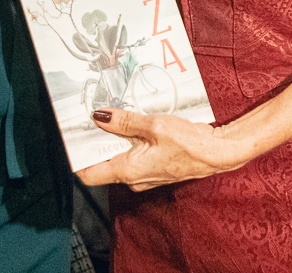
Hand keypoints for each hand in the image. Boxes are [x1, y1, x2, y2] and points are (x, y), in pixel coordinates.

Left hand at [76, 108, 253, 190]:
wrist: (218, 154)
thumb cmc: (189, 143)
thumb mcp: (153, 125)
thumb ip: (124, 121)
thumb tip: (98, 116)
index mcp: (127, 171)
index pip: (88, 174)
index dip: (77, 156)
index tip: (73, 135)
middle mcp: (133, 179)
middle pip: (102, 163)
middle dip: (95, 141)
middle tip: (91, 115)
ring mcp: (144, 176)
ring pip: (118, 158)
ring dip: (114, 139)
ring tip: (112, 113)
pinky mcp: (154, 168)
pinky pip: (133, 156)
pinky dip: (129, 141)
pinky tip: (134, 123)